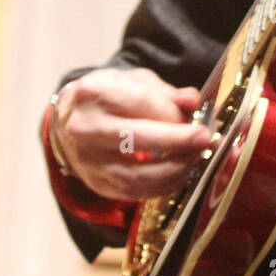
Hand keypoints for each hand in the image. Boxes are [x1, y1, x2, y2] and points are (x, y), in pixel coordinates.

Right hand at [51, 67, 211, 201]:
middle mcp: (85, 129)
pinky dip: (164, 186)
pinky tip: (181, 173)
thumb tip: (193, 101)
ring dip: (175, 169)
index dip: (173, 114)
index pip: (140, 104)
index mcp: (95, 94)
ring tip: (196, 158)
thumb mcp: (135, 81)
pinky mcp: (97, 184)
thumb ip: (166, 92)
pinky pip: (134, 193)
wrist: (71, 120)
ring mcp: (88, 161)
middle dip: (177, 141)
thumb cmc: (109, 97)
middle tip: (204, 139)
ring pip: (136, 175)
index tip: (196, 119)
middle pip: (135, 139)